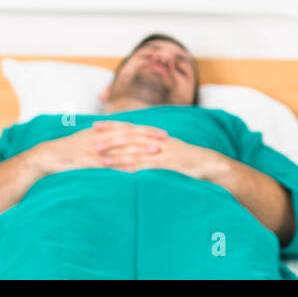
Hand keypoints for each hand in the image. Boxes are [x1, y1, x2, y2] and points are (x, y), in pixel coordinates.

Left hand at [86, 120, 225, 178]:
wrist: (206, 162)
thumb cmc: (184, 157)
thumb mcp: (165, 147)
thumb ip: (148, 145)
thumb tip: (130, 147)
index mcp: (154, 135)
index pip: (129, 127)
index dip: (111, 125)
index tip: (94, 125)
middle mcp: (156, 140)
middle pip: (129, 138)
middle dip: (110, 139)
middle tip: (92, 141)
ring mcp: (163, 152)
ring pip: (137, 152)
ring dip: (118, 155)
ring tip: (101, 158)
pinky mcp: (169, 164)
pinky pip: (150, 167)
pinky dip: (136, 168)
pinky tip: (124, 171)